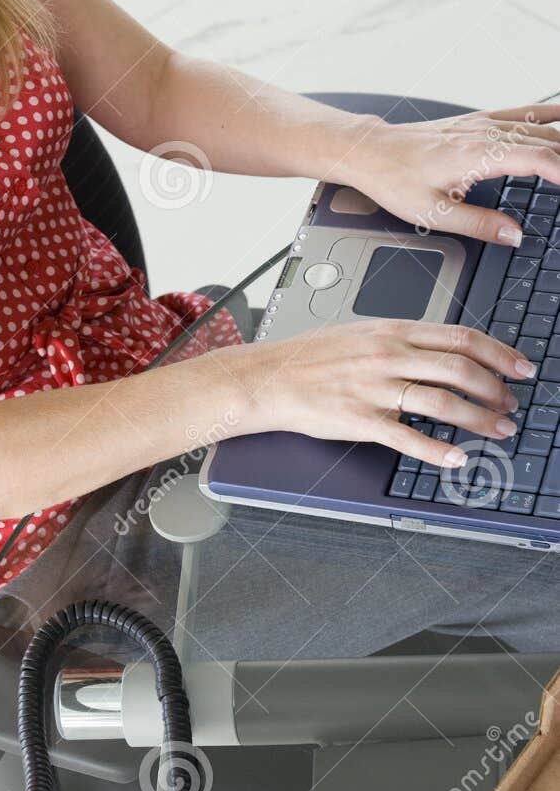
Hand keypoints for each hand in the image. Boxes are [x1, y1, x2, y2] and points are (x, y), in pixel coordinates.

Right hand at [227, 318, 535, 468]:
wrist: (269, 377)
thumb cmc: (310, 356)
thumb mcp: (361, 332)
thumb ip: (402, 339)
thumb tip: (442, 349)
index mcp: (392, 331)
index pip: (460, 338)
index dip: (499, 353)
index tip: (521, 367)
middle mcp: (388, 356)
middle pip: (460, 369)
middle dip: (496, 388)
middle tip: (512, 403)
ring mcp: (375, 389)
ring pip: (442, 402)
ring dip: (479, 419)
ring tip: (498, 429)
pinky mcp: (360, 420)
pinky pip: (408, 438)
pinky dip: (438, 451)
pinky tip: (456, 459)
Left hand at [337, 103, 559, 245]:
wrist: (371, 151)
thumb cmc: (395, 179)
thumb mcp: (433, 213)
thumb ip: (478, 225)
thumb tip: (514, 235)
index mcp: (478, 155)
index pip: (538, 160)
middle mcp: (485, 134)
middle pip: (546, 141)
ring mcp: (483, 123)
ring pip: (539, 125)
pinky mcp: (478, 120)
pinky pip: (523, 112)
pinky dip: (549, 115)